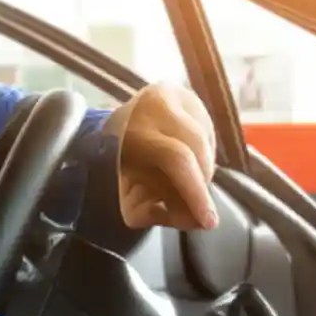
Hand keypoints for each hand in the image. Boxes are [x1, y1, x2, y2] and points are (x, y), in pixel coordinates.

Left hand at [106, 83, 217, 230]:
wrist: (107, 131)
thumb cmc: (117, 171)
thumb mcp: (125, 197)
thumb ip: (156, 213)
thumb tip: (193, 220)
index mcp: (130, 129)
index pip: (177, 158)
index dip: (196, 192)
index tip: (207, 221)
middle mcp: (152, 105)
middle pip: (197, 149)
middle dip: (201, 183)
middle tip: (197, 205)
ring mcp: (171, 95)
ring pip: (205, 140)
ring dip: (203, 169)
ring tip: (186, 182)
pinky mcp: (186, 94)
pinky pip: (208, 131)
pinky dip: (204, 153)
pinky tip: (188, 161)